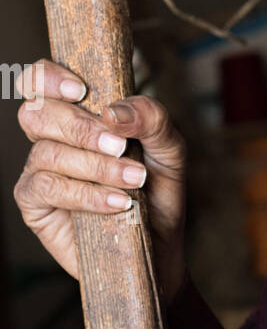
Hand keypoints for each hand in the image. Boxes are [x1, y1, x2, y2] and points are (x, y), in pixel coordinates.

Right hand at [13, 59, 186, 304]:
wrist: (159, 251)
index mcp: (79, 115)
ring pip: (47, 152)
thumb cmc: (158, 196)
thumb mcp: (169, 153)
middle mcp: (53, 139)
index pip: (43, 80)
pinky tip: (116, 203)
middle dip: (82, 128)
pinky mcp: (35, 204)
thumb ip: (152, 120)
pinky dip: (85, 194)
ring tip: (132, 181)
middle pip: (39, 113)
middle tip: (120, 147)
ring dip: (95, 166)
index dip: (50, 77)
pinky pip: (46, 187)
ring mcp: (40, 171)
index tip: (81, 90)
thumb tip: (113, 111)